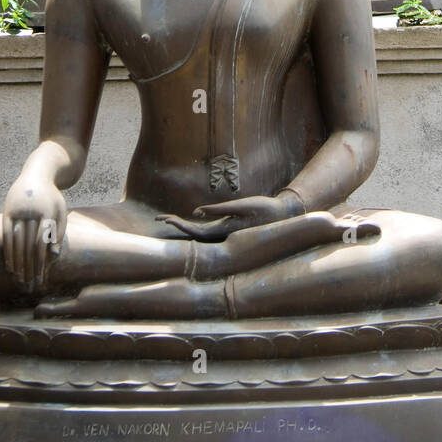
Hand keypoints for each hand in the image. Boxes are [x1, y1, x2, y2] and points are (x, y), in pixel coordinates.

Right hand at [2, 177, 66, 289]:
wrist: (38, 173)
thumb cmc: (52, 198)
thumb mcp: (61, 211)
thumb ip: (59, 232)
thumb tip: (54, 256)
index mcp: (47, 212)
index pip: (42, 242)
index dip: (41, 261)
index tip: (41, 276)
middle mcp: (32, 212)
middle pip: (28, 245)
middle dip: (29, 265)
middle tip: (29, 284)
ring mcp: (18, 211)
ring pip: (16, 242)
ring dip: (17, 262)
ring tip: (19, 279)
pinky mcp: (8, 211)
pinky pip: (6, 235)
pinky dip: (7, 251)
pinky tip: (9, 265)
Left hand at [160, 194, 288, 239]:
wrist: (282, 216)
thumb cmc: (263, 209)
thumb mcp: (242, 206)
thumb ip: (219, 209)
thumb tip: (196, 211)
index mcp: (224, 231)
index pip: (195, 232)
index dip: (179, 226)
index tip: (166, 219)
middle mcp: (222, 236)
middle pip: (193, 234)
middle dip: (176, 226)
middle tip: (159, 218)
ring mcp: (225, 233)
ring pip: (198, 234)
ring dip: (183, 227)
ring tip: (168, 219)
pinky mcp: (228, 229)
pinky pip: (206, 231)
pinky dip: (194, 226)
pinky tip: (187, 221)